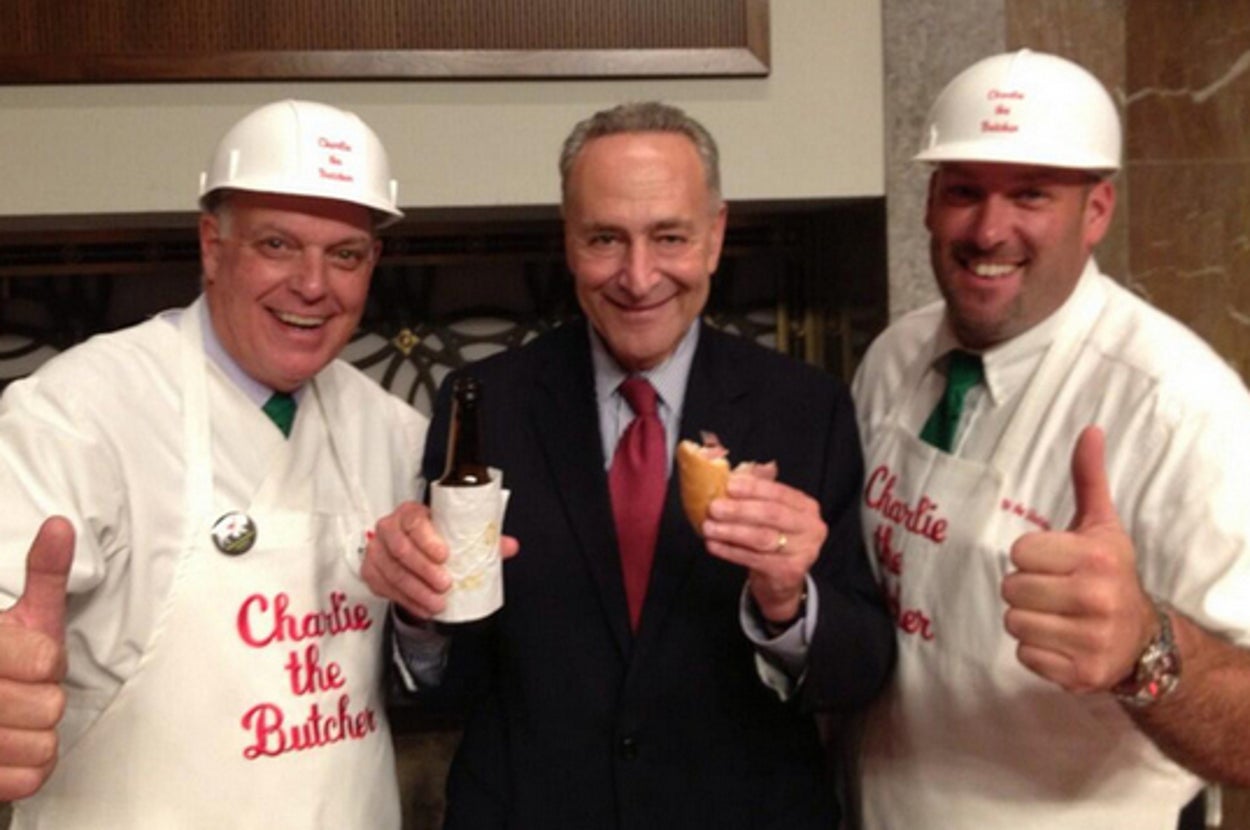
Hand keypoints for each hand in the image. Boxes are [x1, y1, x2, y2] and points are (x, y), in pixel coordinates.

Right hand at [0, 517, 73, 799]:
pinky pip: (27, 780)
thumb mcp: (25, 613)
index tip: (32, 660)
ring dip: (38, 736)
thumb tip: (60, 527)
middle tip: (23, 691)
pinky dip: (28, 769)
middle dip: (44, 699)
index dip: (47, 662)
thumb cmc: (3, 659)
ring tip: (17, 719)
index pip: (45, 662)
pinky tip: (13, 746)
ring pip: (39, 746)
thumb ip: (45, 572)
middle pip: (48, 708)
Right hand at [361, 501, 518, 621]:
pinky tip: (422, 608)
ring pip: (392, 572)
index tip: (444, 555)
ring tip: (437, 603)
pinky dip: (406, 601)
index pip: (414, 521)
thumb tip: (511, 546)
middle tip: (445, 585)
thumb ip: (484, 539)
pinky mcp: (371, 571)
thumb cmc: (435, 537)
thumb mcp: (458, 534)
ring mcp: (377, 550)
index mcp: (411, 513)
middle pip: (401, 549)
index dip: (427, 539)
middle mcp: (389, 528)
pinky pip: (385, 588)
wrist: (412, 548)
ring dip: (416, 591)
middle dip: (424, 570)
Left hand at [702, 464, 825, 624]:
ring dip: (731, 531)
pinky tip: (714, 545)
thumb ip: (758, 490)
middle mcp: (811, 528)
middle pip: (772, 514)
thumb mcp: (771, 512)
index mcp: (807, 507)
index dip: (753, 488)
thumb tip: (736, 470)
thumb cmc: (774, 537)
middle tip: (714, 507)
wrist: (782, 579)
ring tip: (709, 527)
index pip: (779, 493)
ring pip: (762, 538)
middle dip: (739, 510)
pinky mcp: (789, 572)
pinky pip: (754, 559)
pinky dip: (730, 551)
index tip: (729, 485)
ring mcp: (803, 552)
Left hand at [1002, 426, 1155, 692]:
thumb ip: (1088, 479)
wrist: (1142, 638)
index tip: (1055, 563)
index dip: (1031, 556)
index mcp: (1096, 558)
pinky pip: (1024, 655)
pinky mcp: (1078, 674)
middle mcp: (1096, 599)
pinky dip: (1037, 650)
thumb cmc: (1109, 573)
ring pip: (1013, 621)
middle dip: (1026, 588)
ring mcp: (1089, 640)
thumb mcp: (1101, 526)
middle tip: (1054, 591)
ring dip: (1028, 619)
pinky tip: (1061, 641)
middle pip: (1011, 588)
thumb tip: (1089, 430)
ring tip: (1057, 616)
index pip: (1019, 551)